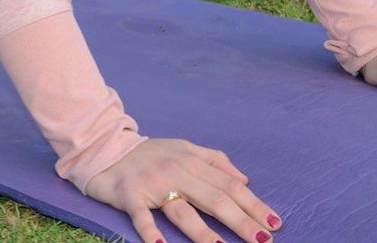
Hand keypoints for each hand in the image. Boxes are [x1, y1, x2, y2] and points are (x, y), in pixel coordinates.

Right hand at [86, 138, 280, 242]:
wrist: (102, 144)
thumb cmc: (146, 152)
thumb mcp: (182, 147)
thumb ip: (214, 160)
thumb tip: (243, 179)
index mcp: (190, 160)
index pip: (228, 185)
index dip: (253, 204)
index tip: (274, 224)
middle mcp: (175, 171)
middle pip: (213, 199)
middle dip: (240, 222)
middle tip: (262, 241)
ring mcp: (152, 183)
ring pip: (182, 210)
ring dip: (202, 231)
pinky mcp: (129, 194)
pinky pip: (141, 215)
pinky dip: (150, 230)